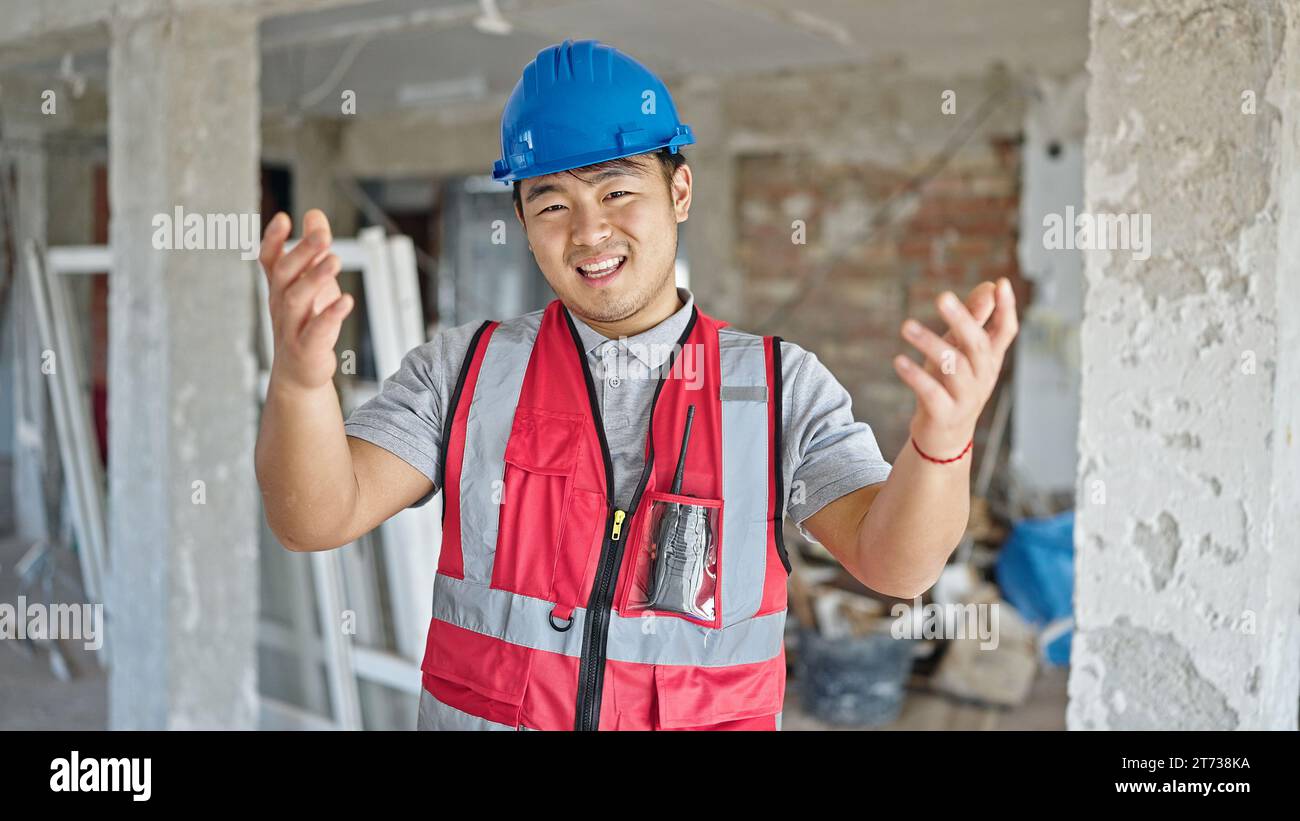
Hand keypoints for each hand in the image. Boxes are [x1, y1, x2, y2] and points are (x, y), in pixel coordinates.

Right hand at [259, 209, 352, 390]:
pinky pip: (316, 331)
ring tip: (334, 260)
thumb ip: (313, 249)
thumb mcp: (312, 282)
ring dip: (315, 279)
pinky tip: (346, 301)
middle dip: (302, 253)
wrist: (300, 371)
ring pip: (296, 300)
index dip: (273, 239)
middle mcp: (281, 304)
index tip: (283, 218)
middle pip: (284, 275)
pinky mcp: (307, 348)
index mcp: (280, 287)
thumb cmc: (306, 320)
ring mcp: (291, 327)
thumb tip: (314, 214)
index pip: (270, 260)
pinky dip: (330, 316)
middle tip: (323, 236)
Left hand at [893, 278, 1018, 458]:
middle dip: (962, 319)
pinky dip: (915, 376)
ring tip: (906, 326)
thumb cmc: (952, 385)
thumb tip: (990, 286)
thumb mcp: (962, 351)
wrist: (945, 438)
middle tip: (942, 296)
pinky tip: (898, 361)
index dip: (1006, 308)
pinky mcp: (945, 414)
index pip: (1006, 331)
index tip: (1000, 284)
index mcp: (990, 358)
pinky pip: (931, 392)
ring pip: (952, 366)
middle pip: (977, 344)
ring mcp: (966, 397)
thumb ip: (974, 319)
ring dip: (929, 343)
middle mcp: (982, 376)